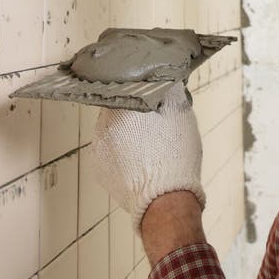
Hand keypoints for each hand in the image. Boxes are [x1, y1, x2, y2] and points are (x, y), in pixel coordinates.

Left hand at [89, 83, 205, 233]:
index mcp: (120, 107)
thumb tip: (165, 79)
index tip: (149, 96)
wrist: (166, 200)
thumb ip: (169, 89)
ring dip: (125, 134)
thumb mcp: (181, 112)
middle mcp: (102, 127)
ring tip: (147, 144)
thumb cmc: (175, 155)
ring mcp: (98, 151)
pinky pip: (110, 154)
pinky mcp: (99, 172)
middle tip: (152, 122)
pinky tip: (139, 160)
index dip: (138, 91)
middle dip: (132, 114)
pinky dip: (122, 154)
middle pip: (116, 111)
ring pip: (112, 133)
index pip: (123, 88)